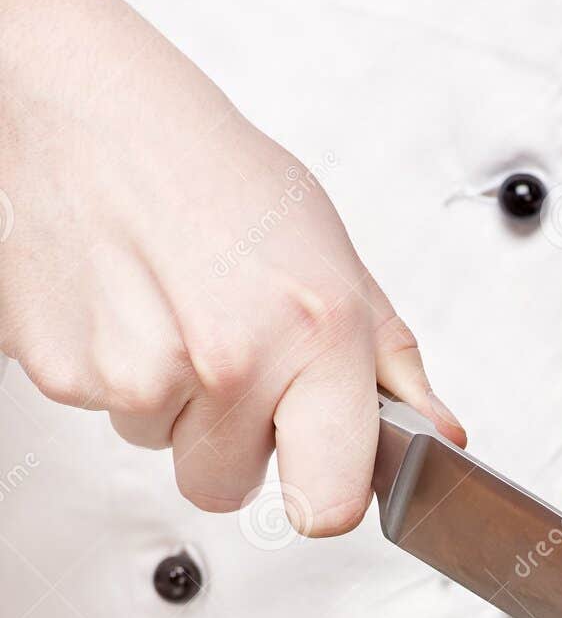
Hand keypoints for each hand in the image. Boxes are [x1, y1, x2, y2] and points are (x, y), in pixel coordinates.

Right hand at [0, 0, 462, 534]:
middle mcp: (230, 361)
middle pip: (226, 489)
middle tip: (230, 355)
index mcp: (316, 336)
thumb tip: (439, 438)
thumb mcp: (337, 262)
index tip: (317, 469)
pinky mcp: (65, 370)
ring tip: (176, 315)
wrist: (95, 112)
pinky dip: (115, 373)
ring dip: (171, 404)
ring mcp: (140, 370)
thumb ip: (393, 366)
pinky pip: (104, 415)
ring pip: (162, 450)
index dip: (323, 494)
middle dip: (230, 440)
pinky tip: (129, 307)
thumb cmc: (221, 179)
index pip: (330, 505)